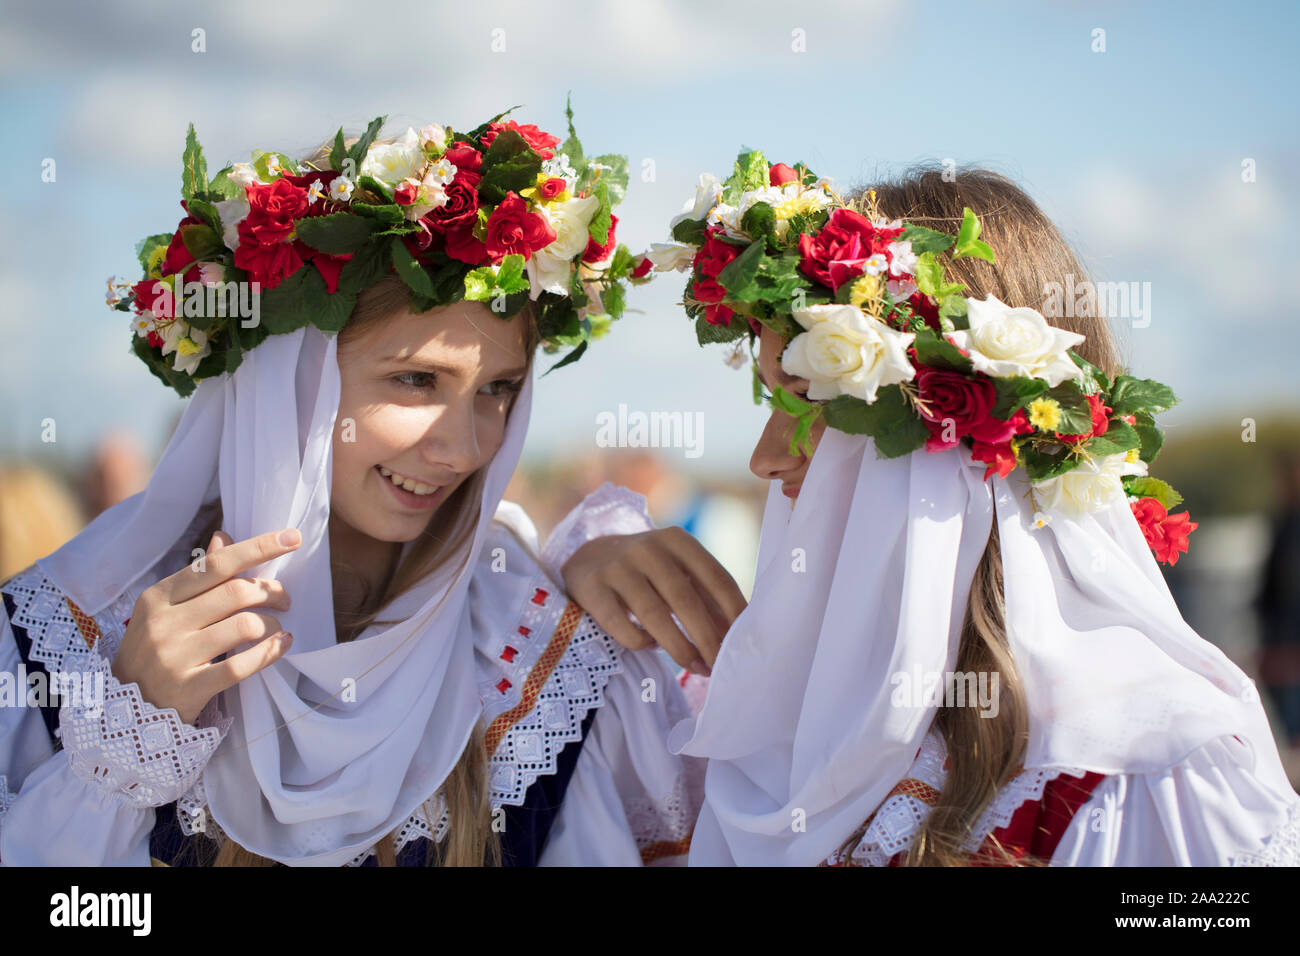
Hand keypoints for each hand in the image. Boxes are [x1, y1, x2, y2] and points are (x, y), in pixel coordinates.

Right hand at [111, 528, 299, 724]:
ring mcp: (175, 657)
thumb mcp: (164, 610)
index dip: (258, 548)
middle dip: (272, 591)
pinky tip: (281, 645)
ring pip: (244, 626)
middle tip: (285, 599)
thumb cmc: (152, 651)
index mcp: (158, 597)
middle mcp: (164, 623)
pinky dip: (270, 652)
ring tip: (277, 628)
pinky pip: (241, 666)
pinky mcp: (189, 688)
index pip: (216, 564)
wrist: (122, 709)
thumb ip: (199, 576)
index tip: (292, 538)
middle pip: (236, 592)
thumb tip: (224, 537)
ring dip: (272, 624)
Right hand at [561, 527, 746, 674]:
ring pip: (654, 615)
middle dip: (707, 638)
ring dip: (680, 647)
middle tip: (718, 665)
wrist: (588, 560)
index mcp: (677, 540)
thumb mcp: (677, 572)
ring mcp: (617, 567)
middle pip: (685, 599)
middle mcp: (647, 548)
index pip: (716, 577)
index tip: (742, 641)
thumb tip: (737, 636)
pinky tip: (649, 646)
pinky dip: (641, 642)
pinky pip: (622, 626)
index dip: (733, 612)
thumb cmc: (647, 572)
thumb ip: (706, 598)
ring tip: (695, 667)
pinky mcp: (592, 589)